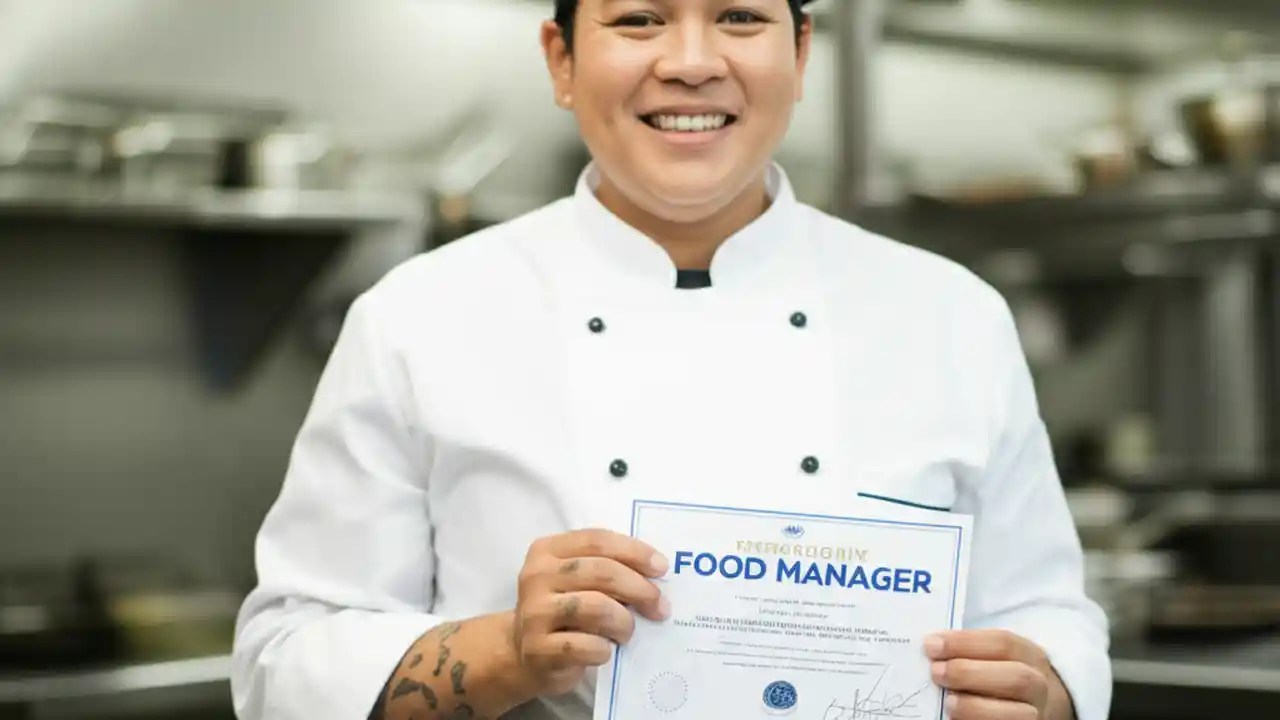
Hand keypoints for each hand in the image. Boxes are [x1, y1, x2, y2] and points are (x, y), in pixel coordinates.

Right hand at [510, 529, 669, 695]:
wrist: (525, 654)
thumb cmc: (564, 611)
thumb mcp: (577, 580)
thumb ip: (606, 567)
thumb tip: (656, 574)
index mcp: (547, 550)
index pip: (598, 540)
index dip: (635, 551)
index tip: (661, 568)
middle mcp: (536, 576)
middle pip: (602, 572)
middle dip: (639, 588)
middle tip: (660, 606)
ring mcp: (534, 613)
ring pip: (596, 607)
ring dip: (624, 621)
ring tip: (627, 631)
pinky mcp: (538, 649)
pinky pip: (586, 646)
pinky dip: (604, 649)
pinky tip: (605, 651)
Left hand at [925, 630, 1073, 719]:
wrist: (1030, 704)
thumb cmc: (1000, 674)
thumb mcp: (995, 656)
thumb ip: (969, 651)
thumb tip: (931, 648)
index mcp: (1030, 656)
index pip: (1002, 643)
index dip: (965, 643)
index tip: (931, 645)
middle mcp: (1038, 686)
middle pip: (1015, 678)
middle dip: (970, 673)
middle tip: (936, 672)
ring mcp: (1035, 714)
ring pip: (1017, 714)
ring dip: (976, 707)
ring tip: (948, 702)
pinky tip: (955, 719)